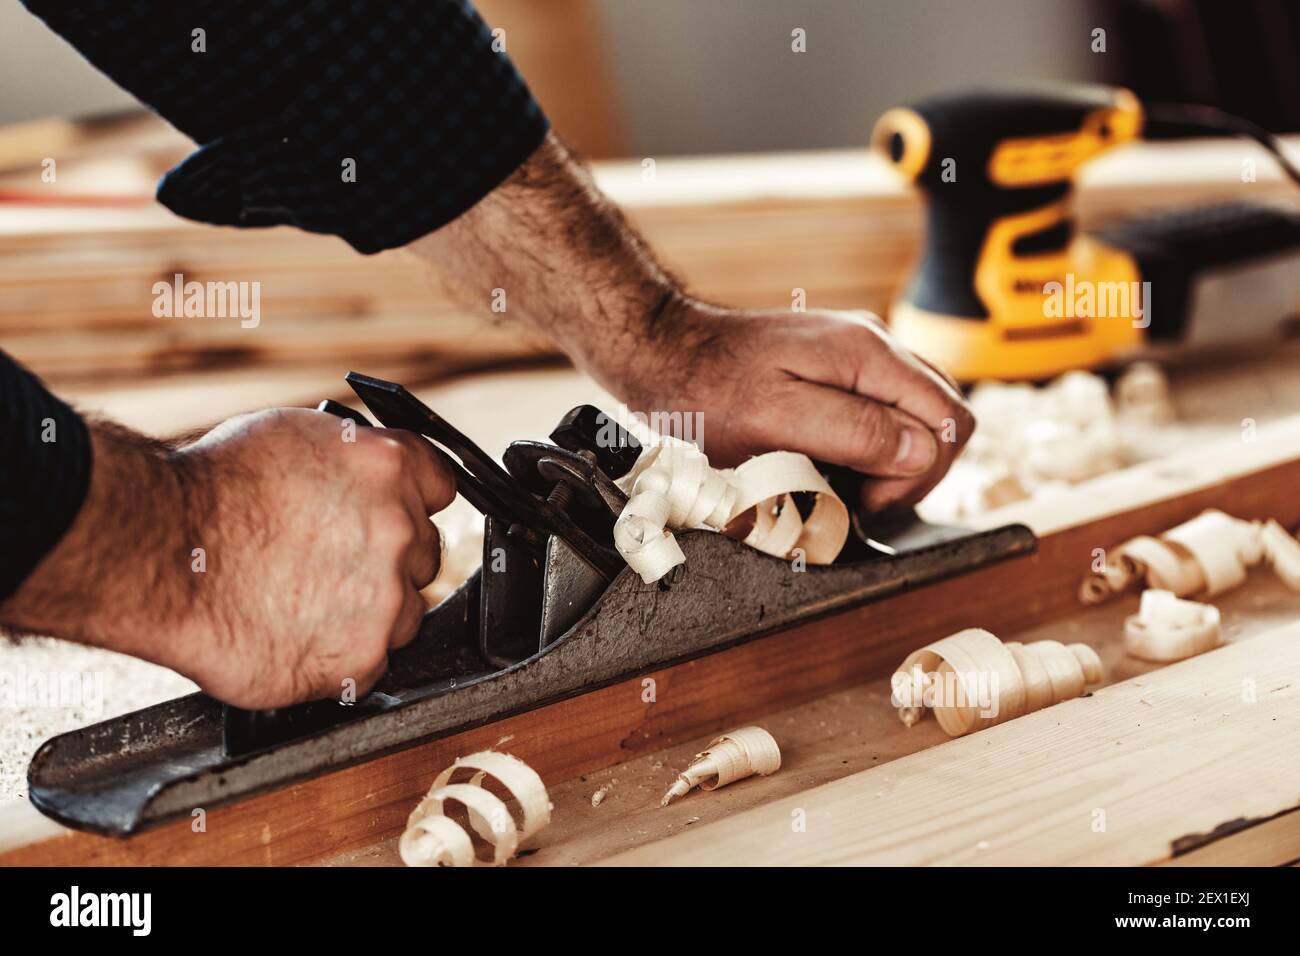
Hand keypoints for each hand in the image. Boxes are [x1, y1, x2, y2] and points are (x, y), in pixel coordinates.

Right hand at [2, 409, 453, 707]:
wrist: (160, 552)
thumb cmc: (209, 489)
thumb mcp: (297, 435)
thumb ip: (356, 461)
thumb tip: (372, 479)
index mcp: (391, 468)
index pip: (440, 488)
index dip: (411, 505)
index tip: (391, 518)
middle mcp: (401, 531)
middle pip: (423, 555)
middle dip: (387, 561)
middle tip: (330, 567)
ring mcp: (386, 598)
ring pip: (404, 614)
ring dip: (369, 613)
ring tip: (302, 605)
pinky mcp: (360, 657)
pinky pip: (369, 663)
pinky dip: (338, 657)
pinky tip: (295, 636)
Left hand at [620, 299, 973, 511]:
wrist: (662, 351)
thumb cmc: (707, 391)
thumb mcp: (776, 420)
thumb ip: (855, 432)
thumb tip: (920, 451)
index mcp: (869, 354)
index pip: (950, 421)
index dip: (920, 474)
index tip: (866, 499)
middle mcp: (874, 345)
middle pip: (945, 416)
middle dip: (915, 470)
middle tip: (859, 498)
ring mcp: (858, 352)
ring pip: (918, 414)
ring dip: (895, 459)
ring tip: (845, 482)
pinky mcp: (837, 366)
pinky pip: (884, 408)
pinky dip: (872, 443)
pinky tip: (833, 460)